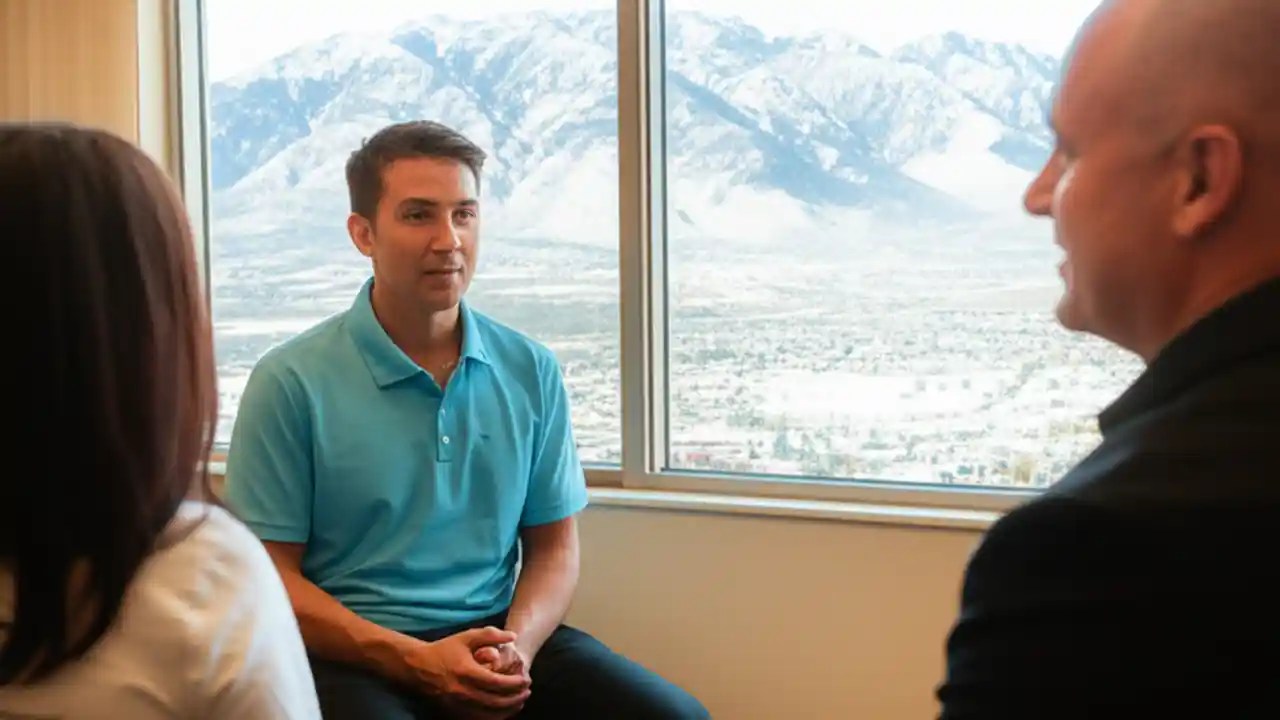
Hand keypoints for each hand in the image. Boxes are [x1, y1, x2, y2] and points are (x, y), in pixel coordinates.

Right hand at [401, 627, 531, 713]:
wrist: (417, 667)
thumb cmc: (444, 650)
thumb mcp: (466, 637)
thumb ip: (490, 635)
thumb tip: (513, 636)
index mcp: (468, 672)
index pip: (498, 683)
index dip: (515, 683)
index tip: (526, 679)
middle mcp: (463, 692)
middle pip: (497, 701)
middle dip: (516, 698)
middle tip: (527, 691)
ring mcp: (457, 705)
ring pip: (489, 714)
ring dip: (508, 710)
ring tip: (519, 702)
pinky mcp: (453, 713)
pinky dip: (493, 718)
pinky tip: (502, 712)